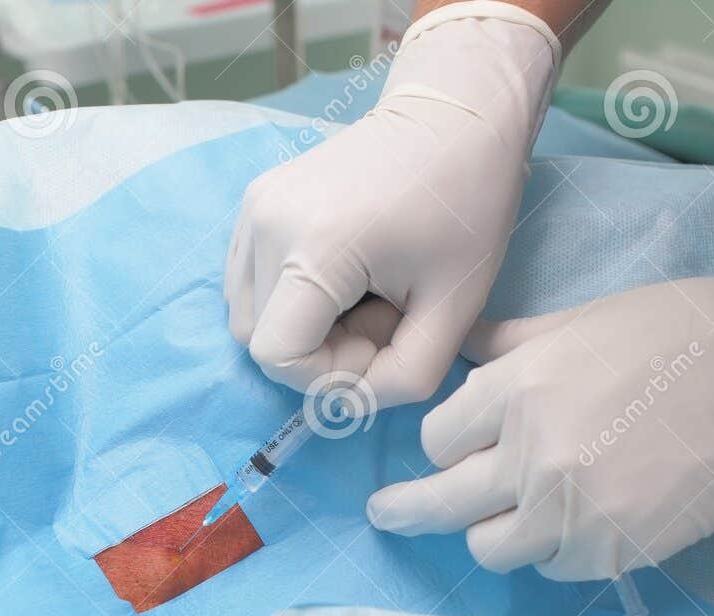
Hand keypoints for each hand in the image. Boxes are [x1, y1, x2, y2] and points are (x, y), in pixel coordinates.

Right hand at [225, 4, 559, 405]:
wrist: (454, 116)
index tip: (382, 346)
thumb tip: (352, 402)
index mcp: (314, 247)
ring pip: (247, 315)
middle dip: (318, 352)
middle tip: (381, 319)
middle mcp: (266, 224)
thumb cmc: (467, 208)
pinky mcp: (254, 202)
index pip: (278, 358)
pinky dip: (288, 300)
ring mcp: (253, 209)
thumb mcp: (455, 310)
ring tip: (362, 299)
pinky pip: (249, 283)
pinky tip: (341, 278)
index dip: (327, 375)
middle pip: (258, 340)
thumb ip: (405, 378)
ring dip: (302, 328)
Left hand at [367, 277, 713, 579]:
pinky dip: (552, 550)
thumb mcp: (582, 320)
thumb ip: (511, 345)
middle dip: (405, 510)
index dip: (446, 440)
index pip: (436, 437)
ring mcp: (570, 510)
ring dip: (490, 532)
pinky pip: (552, 567)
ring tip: (501, 519)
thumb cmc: (682, 332)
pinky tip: (572, 522)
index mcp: (517, 388)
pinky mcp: (612, 550)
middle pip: (439, 503)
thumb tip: (463, 347)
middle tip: (387, 515)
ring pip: (488, 547)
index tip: (455, 443)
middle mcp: (531, 455)